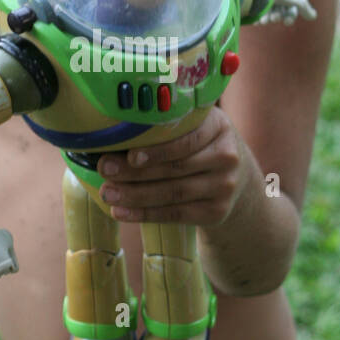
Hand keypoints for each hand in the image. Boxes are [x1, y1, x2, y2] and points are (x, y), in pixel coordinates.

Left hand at [98, 108, 244, 226]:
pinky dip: (145, 214)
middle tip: (105, 170)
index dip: (158, 149)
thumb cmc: (197, 144)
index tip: (129, 154)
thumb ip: (165, 125)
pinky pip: (176, 214)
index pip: (188, 139)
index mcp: (218, 126)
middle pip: (176, 167)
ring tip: (108, 194)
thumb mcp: (193, 125)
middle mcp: (227, 156)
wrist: (234, 176)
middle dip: (136, 171)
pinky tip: (121, 213)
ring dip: (136, 195)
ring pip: (173, 193)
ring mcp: (224, 186)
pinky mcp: (216, 212)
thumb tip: (111, 134)